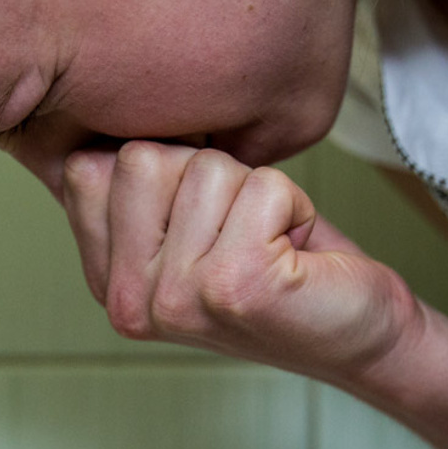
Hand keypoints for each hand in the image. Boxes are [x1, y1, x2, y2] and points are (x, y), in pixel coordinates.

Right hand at [60, 142, 420, 382]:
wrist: (360, 339)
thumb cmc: (281, 269)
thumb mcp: (187, 225)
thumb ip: (138, 186)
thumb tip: (104, 109)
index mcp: (108, 281)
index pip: (87, 165)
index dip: (163, 163)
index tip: (201, 215)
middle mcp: (129, 299)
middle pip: (142, 156)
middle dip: (210, 173)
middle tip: (243, 229)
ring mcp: (175, 298)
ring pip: (207, 166)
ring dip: (258, 191)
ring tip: (270, 242)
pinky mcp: (232, 286)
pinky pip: (264, 185)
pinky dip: (295, 205)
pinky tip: (295, 254)